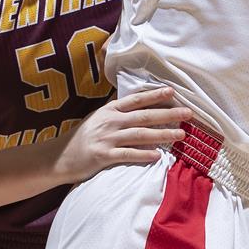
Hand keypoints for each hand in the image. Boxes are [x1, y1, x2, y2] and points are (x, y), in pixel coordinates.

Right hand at [57, 88, 189, 181]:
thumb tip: (136, 104)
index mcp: (109, 110)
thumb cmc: (82, 137)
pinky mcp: (104, 156)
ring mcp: (107, 138)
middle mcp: (110, 122)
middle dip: (168, 114)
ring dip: (162, 134)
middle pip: (144, 116)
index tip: (172, 92)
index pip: (136, 100)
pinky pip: (127, 154)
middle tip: (188, 114)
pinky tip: (158, 155)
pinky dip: (143, 155)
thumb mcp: (98, 118)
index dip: (155, 95)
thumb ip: (116, 112)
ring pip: (140, 135)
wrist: (60, 156)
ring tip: (181, 135)